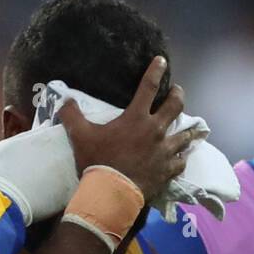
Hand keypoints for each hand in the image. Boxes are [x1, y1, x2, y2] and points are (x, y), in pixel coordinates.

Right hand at [58, 56, 196, 202]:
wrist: (112, 192)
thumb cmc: (98, 161)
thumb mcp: (80, 136)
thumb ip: (72, 116)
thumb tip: (65, 100)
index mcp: (136, 118)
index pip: (148, 87)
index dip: (155, 71)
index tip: (162, 61)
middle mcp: (155, 130)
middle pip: (175, 106)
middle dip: (178, 95)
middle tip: (177, 92)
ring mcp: (164, 151)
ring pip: (183, 135)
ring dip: (186, 130)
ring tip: (188, 129)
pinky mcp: (168, 170)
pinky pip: (180, 162)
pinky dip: (180, 159)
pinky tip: (180, 159)